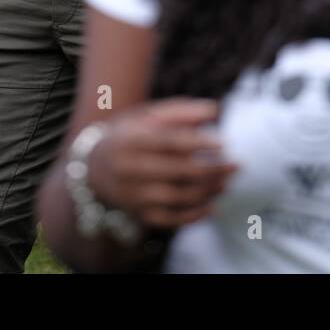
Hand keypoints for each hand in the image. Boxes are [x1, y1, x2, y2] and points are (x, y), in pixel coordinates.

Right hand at [86, 98, 237, 229]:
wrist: (93, 166)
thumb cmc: (130, 134)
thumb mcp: (147, 116)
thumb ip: (180, 112)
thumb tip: (215, 110)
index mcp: (132, 139)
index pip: (170, 142)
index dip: (199, 143)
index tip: (224, 143)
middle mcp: (130, 168)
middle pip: (178, 171)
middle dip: (212, 169)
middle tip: (236, 165)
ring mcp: (133, 194)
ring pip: (176, 197)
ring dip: (207, 191)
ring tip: (227, 183)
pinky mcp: (138, 212)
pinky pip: (169, 219)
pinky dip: (193, 216)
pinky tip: (212, 207)